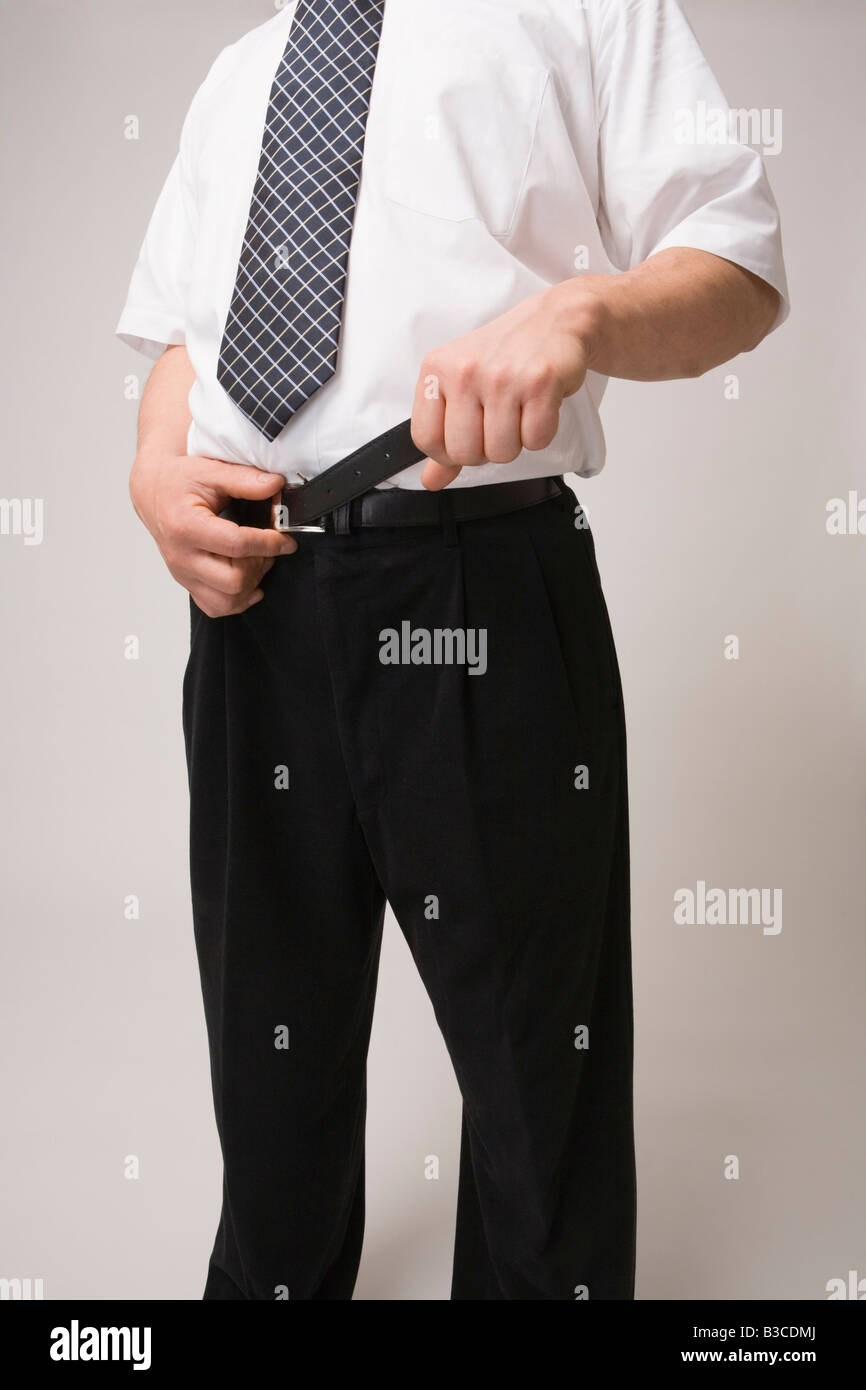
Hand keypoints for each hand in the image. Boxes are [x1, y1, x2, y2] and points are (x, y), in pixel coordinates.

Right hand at [129, 450, 296, 617]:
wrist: (154, 490)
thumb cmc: (178, 481)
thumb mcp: (211, 470)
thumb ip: (245, 479)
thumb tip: (276, 485)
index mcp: (186, 527)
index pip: (237, 546)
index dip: (269, 544)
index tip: (286, 540)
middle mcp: (181, 556)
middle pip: (234, 580)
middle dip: (260, 565)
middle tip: (268, 548)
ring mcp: (183, 573)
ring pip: (226, 601)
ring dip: (251, 584)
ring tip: (257, 561)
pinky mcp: (187, 582)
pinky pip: (215, 607)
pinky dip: (237, 601)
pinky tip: (248, 582)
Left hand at [411, 282, 598, 489]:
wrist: (555, 321)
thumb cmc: (505, 354)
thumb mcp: (461, 386)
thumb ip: (443, 435)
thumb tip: (431, 480)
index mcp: (437, 369)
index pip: (426, 439)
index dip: (448, 453)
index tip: (466, 439)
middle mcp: (465, 370)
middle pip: (465, 453)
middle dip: (485, 450)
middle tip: (498, 424)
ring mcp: (502, 376)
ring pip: (501, 452)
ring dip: (516, 443)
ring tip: (520, 412)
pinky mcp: (540, 381)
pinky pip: (535, 440)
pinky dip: (541, 433)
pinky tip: (539, 407)